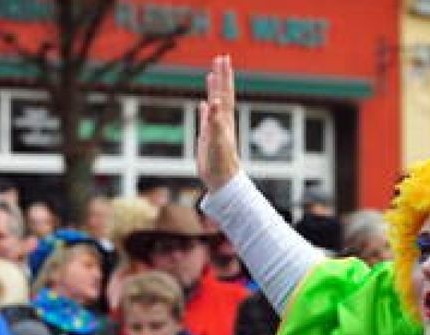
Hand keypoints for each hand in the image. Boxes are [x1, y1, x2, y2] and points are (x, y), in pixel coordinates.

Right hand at [197, 54, 240, 191]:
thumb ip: (215, 120)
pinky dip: (205, 109)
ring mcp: (215, 128)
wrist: (222, 180)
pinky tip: (204, 103)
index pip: (225, 92)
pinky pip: (206, 118)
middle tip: (221, 58)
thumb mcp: (217, 139)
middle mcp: (222, 121)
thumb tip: (215, 101)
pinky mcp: (208, 137)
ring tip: (212, 74)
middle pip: (222, 93)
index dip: (223, 76)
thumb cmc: (221, 162)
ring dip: (214, 88)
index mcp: (224, 119)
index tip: (223, 58)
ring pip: (215, 103)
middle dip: (221, 76)